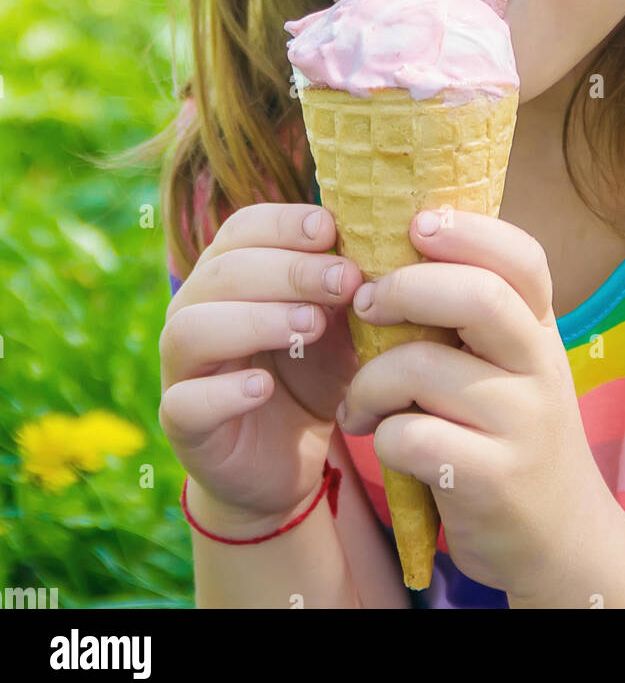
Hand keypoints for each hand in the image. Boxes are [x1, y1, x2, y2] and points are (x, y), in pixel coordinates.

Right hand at [159, 202, 364, 533]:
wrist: (289, 459)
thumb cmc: (314, 373)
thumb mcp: (340, 324)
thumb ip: (348, 285)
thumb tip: (386, 240)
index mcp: (229, 272)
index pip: (242, 229)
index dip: (284, 223)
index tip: (331, 229)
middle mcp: (194, 310)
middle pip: (223, 271)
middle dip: (289, 270)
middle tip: (345, 280)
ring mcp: (181, 367)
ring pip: (193, 328)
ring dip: (256, 320)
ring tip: (312, 326)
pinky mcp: (183, 424)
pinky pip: (185, 402)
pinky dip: (224, 392)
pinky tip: (262, 387)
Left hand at [335, 209, 606, 597]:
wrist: (561, 539)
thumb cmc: (511, 431)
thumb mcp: (512, 364)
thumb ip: (475, 311)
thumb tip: (398, 236)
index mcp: (540, 328)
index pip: (522, 256)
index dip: (468, 229)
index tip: (415, 225)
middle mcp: (540, 367)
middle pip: (477, 296)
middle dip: (404, 288)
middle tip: (366, 302)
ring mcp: (521, 423)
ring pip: (422, 367)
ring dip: (369, 380)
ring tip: (358, 401)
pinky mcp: (493, 479)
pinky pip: (410, 435)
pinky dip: (379, 433)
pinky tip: (377, 438)